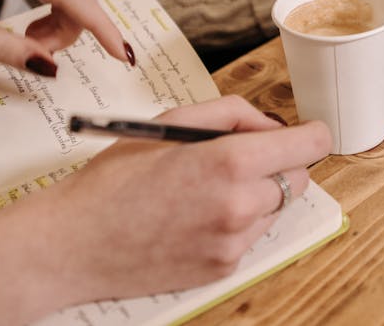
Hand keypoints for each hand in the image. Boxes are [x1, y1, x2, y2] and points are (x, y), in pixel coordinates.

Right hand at [0, 97, 331, 324]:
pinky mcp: (224, 269)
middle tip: (241, 157)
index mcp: (230, 161)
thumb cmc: (115, 178)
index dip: (310, 134)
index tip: (304, 132)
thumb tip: (274, 125)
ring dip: (260, 194)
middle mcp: (240, 205)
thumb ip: (234, 114)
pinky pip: (252, 237)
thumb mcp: (172, 120)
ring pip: (278, 208)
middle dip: (281, 163)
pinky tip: (196, 216)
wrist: (72, 244)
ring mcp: (234, 242)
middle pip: (301, 178)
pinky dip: (238, 223)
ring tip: (209, 189)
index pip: (311, 145)